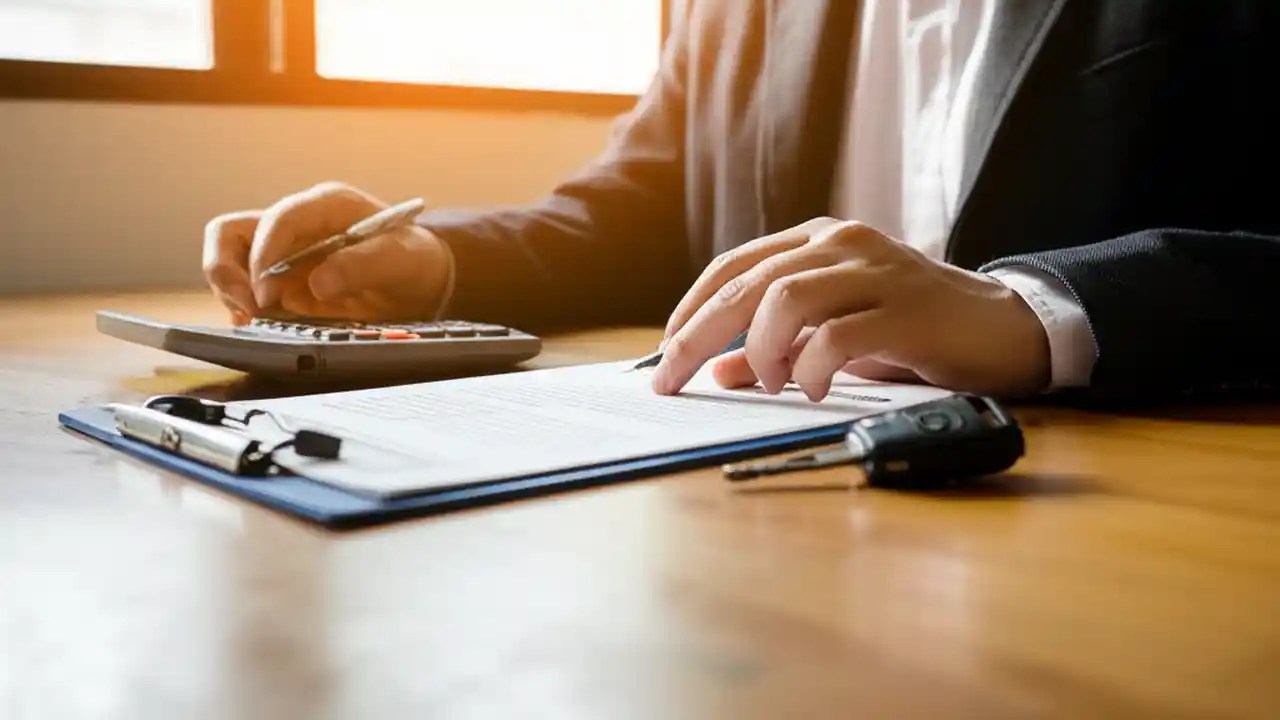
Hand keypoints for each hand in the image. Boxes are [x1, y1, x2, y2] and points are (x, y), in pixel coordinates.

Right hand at [202, 182, 450, 323]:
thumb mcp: (401, 260)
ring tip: (251, 321)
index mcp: (326, 205)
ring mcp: (284, 250)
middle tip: (248, 310)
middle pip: (231, 232)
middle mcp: (296, 222)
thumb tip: (318, 283)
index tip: (266, 297)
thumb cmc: (414, 261)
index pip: (278, 219)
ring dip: (231, 290)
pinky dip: (242, 306)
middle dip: (227, 271)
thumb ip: (364, 266)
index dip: (264, 256)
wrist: (422, 280)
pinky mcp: (281, 278)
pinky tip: (259, 327)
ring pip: (229, 258)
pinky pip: (244, 286)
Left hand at [652, 217, 1050, 399]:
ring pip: (785, 300)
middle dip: (697, 337)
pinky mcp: (904, 308)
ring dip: (761, 351)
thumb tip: (715, 370)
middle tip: (672, 380)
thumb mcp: (833, 335)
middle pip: (745, 285)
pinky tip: (814, 389)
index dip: (689, 311)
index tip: (663, 355)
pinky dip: (812, 368)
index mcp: (815, 240)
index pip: (732, 267)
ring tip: (773, 383)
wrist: (1001, 326)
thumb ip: (776, 347)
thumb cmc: (910, 329)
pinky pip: (837, 335)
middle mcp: (839, 243)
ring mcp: (874, 270)